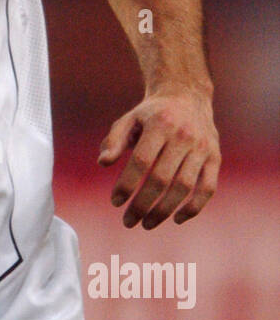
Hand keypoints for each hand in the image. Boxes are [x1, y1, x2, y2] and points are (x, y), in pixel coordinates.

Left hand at [98, 88, 219, 227]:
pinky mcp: (215, 157)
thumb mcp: (129, 119)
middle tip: (129, 222)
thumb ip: (114, 140)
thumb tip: (103, 162)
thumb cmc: (151, 114)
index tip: (115, 202)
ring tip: (147, 224)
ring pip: (184, 187)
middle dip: (143, 205)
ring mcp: (202, 147)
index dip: (127, 184)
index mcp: (160, 124)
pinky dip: (194, 207)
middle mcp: (184, 135)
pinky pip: (208, 188)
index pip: (142, 161)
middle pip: (161, 179)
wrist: (187, 95)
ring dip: (164, 211)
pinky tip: (176, 219)